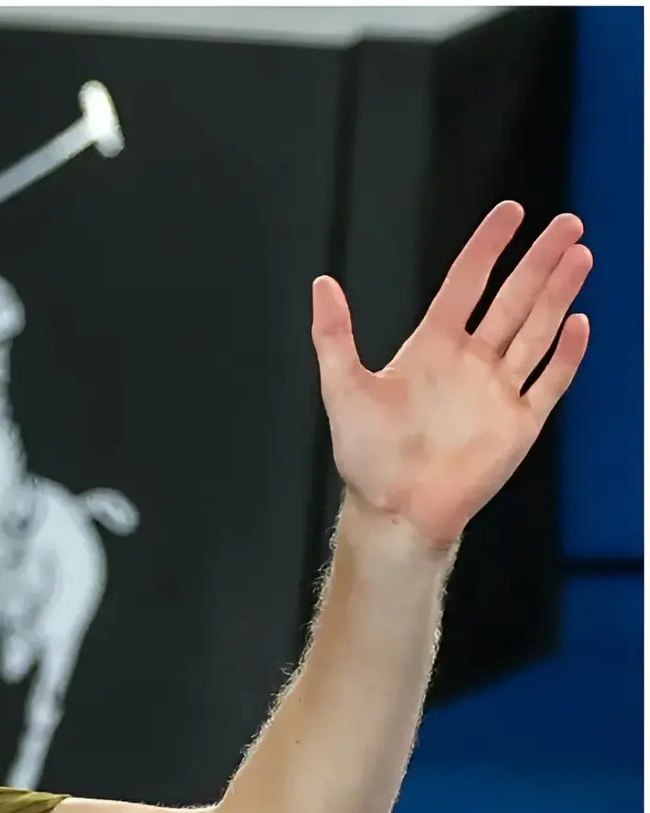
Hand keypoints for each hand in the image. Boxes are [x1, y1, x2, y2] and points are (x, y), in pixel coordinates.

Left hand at [311, 201, 591, 550]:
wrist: (394, 511)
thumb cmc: (368, 456)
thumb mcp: (343, 389)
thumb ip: (334, 337)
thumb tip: (321, 286)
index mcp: (432, 347)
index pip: (466, 283)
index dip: (487, 247)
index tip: (510, 213)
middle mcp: (470, 361)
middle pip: (513, 299)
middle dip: (540, 261)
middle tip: (567, 223)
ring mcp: (497, 390)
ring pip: (536, 330)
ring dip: (559, 294)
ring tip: (580, 255)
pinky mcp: (518, 423)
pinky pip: (549, 382)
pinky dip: (566, 355)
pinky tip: (580, 323)